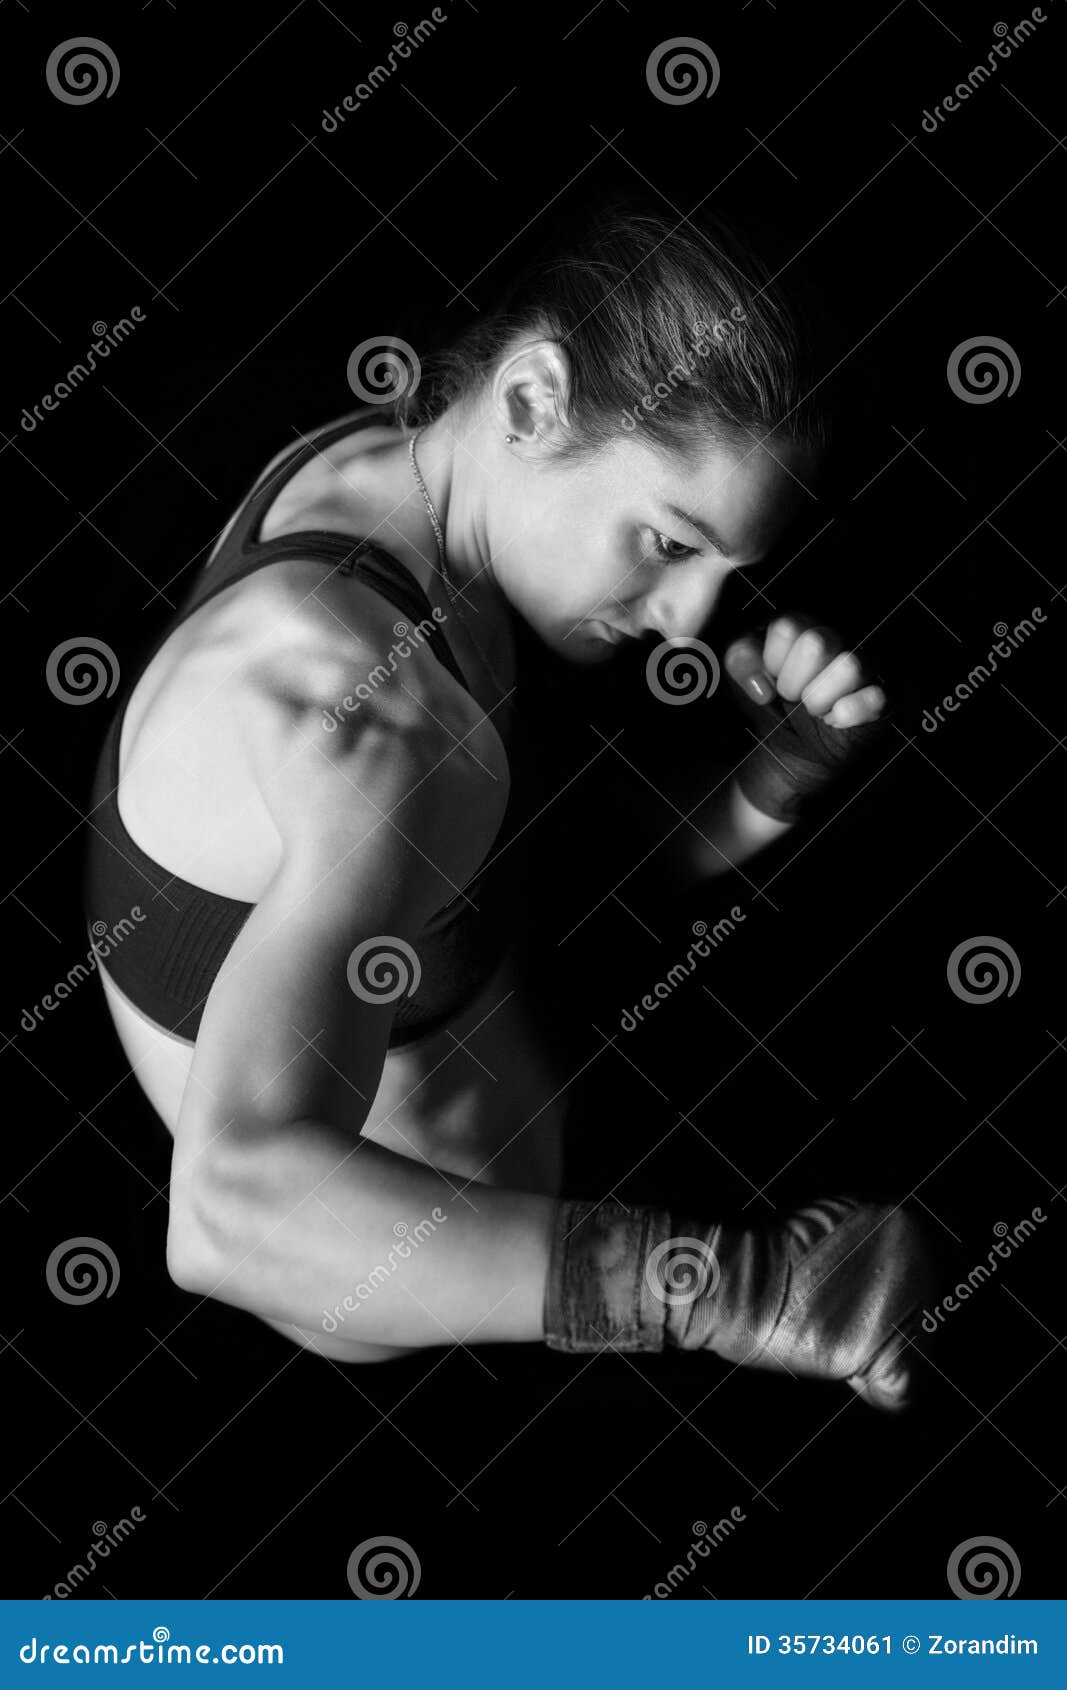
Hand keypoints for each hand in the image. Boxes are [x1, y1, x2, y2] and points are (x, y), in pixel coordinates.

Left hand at [723, 614, 889, 825]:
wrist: (792, 745)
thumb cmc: (772, 702)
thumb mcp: (742, 679)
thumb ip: (740, 661)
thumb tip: (761, 687)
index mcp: (802, 625)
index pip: (786, 628)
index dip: (772, 661)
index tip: (772, 678)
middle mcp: (838, 638)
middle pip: (816, 643)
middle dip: (793, 682)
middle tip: (792, 697)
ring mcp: (866, 664)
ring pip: (850, 665)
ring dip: (819, 699)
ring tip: (814, 709)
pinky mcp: (884, 695)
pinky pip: (875, 697)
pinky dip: (847, 715)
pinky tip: (835, 719)